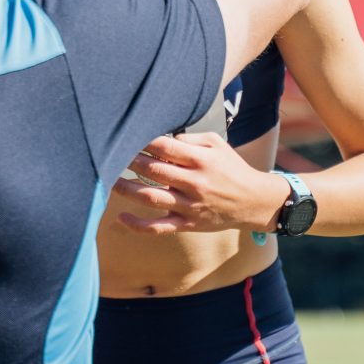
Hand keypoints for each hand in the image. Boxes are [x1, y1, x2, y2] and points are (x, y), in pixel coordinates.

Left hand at [112, 131, 291, 234]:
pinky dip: (137, 225)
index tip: (127, 135)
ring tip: (110, 180)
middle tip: (113, 154)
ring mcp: (190, 206)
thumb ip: (190, 138)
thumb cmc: (231, 168)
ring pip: (150, 197)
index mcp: (201, 160)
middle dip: (129, 161)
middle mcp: (194, 183)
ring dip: (126, 189)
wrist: (254, 202)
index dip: (142, 141)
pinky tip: (121, 216)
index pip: (164, 147)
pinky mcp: (187, 224)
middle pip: (153, 170)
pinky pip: (158, 228)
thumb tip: (162, 137)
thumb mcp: (217, 144)